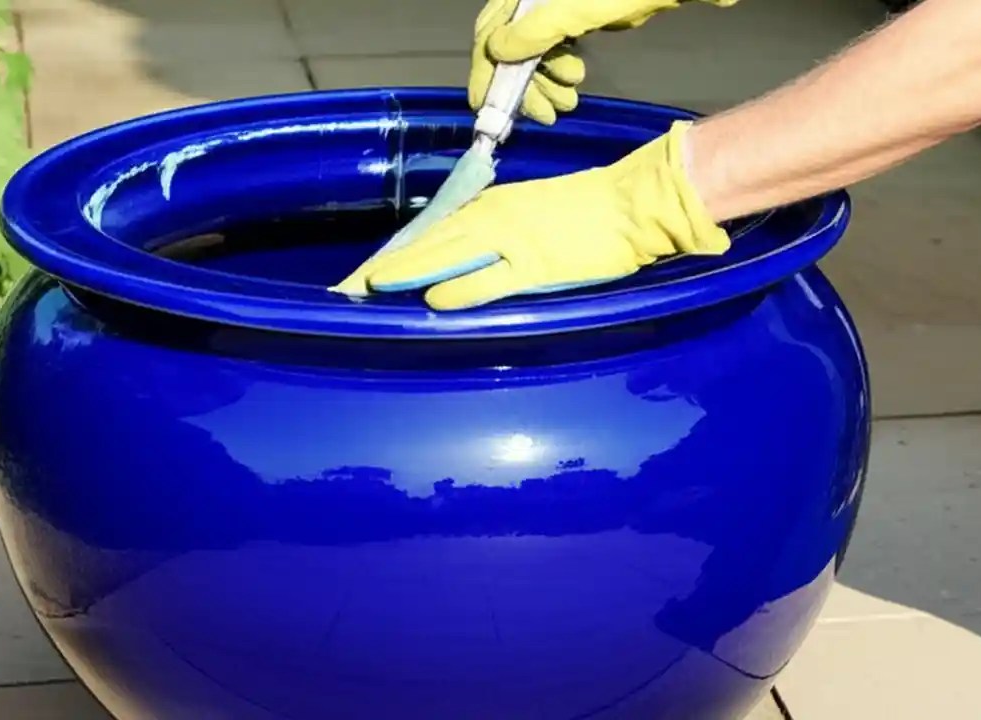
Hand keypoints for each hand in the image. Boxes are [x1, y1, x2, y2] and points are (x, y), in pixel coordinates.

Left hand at [358, 121, 731, 309]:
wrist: (629, 204)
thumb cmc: (584, 212)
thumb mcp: (527, 213)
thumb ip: (491, 233)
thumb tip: (455, 262)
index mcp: (489, 208)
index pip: (430, 233)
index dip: (397, 256)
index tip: (366, 273)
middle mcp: (491, 219)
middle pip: (427, 243)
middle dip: (388, 266)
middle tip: (351, 285)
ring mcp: (511, 241)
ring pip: (446, 255)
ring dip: (408, 273)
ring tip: (372, 290)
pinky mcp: (534, 264)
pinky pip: (487, 278)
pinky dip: (458, 288)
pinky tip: (431, 298)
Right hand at [470, 0, 740, 124]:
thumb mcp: (576, 10)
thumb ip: (535, 31)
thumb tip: (495, 51)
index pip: (490, 31)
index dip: (486, 72)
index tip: (487, 109)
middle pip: (510, 46)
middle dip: (524, 85)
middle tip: (547, 113)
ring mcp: (554, 5)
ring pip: (533, 52)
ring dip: (545, 83)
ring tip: (569, 99)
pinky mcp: (577, 14)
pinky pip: (554, 49)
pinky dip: (558, 72)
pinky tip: (573, 84)